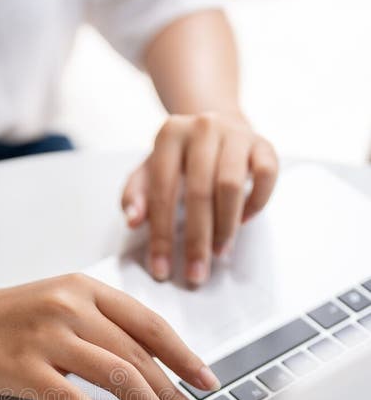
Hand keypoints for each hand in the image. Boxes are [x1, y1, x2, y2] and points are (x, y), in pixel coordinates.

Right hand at [0, 273, 219, 399]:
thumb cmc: (8, 318)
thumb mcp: (60, 305)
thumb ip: (102, 325)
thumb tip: (152, 366)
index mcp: (86, 289)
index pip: (150, 324)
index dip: (185, 356)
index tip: (207, 382)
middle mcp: (72, 306)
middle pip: (140, 355)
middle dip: (175, 394)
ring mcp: (48, 337)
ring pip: (118, 376)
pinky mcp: (25, 368)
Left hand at [121, 112, 277, 285]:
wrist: (217, 127)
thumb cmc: (180, 159)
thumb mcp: (149, 171)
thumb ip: (135, 195)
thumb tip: (133, 220)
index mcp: (170, 134)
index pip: (162, 192)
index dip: (161, 235)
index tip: (162, 269)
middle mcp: (203, 128)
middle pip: (199, 192)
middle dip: (196, 240)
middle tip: (196, 272)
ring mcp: (236, 134)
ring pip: (232, 186)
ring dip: (225, 226)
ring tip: (219, 252)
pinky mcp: (264, 144)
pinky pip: (266, 176)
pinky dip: (255, 203)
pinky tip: (243, 220)